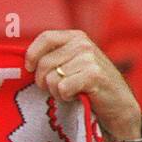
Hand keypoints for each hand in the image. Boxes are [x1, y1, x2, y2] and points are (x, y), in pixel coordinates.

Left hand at [23, 29, 141, 139]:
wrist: (117, 104)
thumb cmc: (87, 87)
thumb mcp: (71, 66)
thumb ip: (52, 59)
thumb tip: (23, 64)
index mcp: (76, 37)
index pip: (45, 37)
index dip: (32, 55)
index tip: (30, 70)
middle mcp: (83, 43)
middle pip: (43, 64)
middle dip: (44, 82)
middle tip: (59, 88)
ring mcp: (89, 57)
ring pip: (51, 79)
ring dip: (56, 92)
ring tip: (71, 92)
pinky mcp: (93, 74)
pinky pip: (62, 88)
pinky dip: (66, 97)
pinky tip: (77, 96)